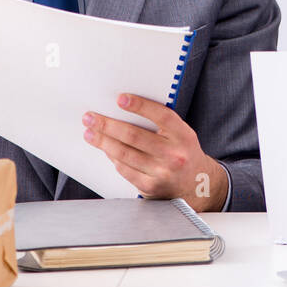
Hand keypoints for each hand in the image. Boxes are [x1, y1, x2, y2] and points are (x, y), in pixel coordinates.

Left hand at [82, 94, 227, 211]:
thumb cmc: (182, 153)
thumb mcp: (180, 135)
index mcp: (183, 136)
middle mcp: (174, 154)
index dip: (140, 106)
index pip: (162, 116)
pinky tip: (105, 149)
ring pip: (125, 153)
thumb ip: (160, 123)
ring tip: (89, 133)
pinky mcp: (150, 187)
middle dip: (108, 125)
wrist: (196, 185)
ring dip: (103, 141)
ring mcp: (162, 172)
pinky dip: (112, 157)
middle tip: (90, 117)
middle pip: (134, 136)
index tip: (120, 99)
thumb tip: (123, 110)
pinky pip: (125, 169)